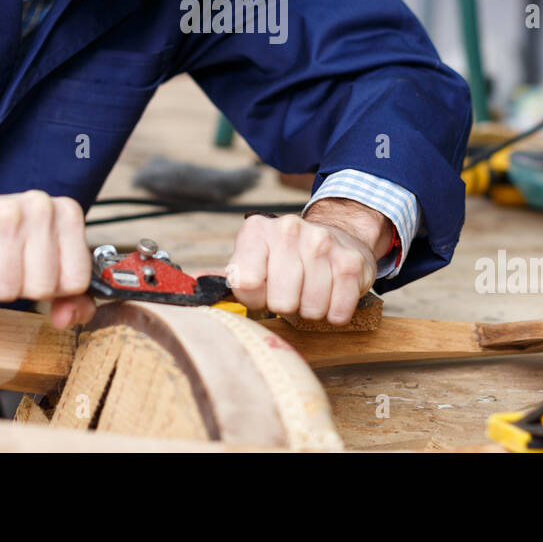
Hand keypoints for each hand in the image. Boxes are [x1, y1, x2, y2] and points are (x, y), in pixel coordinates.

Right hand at [0, 186, 95, 327]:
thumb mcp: (44, 265)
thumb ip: (71, 297)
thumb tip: (66, 319)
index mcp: (66, 212)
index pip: (76, 281)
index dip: (52, 288)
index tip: (32, 268)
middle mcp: (39, 206)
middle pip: (42, 288)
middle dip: (19, 288)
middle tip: (2, 264)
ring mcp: (4, 214)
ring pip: (7, 290)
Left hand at [225, 199, 392, 324]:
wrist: (335, 234)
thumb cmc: (286, 256)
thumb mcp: (252, 258)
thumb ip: (229, 276)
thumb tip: (192, 284)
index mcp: (256, 231)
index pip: (246, 283)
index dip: (255, 298)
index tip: (262, 290)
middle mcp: (288, 230)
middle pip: (281, 301)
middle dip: (286, 305)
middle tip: (290, 291)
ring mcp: (322, 243)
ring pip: (311, 307)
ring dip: (311, 308)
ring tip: (310, 290)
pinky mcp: (350, 260)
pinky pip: (338, 310)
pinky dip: (334, 312)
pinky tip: (330, 294)